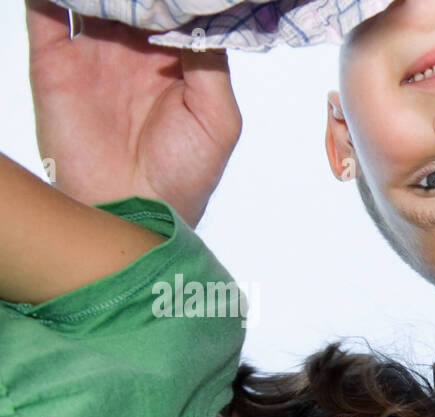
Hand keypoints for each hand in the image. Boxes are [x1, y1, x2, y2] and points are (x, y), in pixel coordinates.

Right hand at [26, 0, 241, 226]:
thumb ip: (210, 62)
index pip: (173, 9)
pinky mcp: (54, 62)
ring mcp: (92, 53)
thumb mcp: (218, 118)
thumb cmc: (185, 174)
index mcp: (174, 59)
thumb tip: (198, 15)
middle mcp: (132, 50)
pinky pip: (47, 12)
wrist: (133, 208)